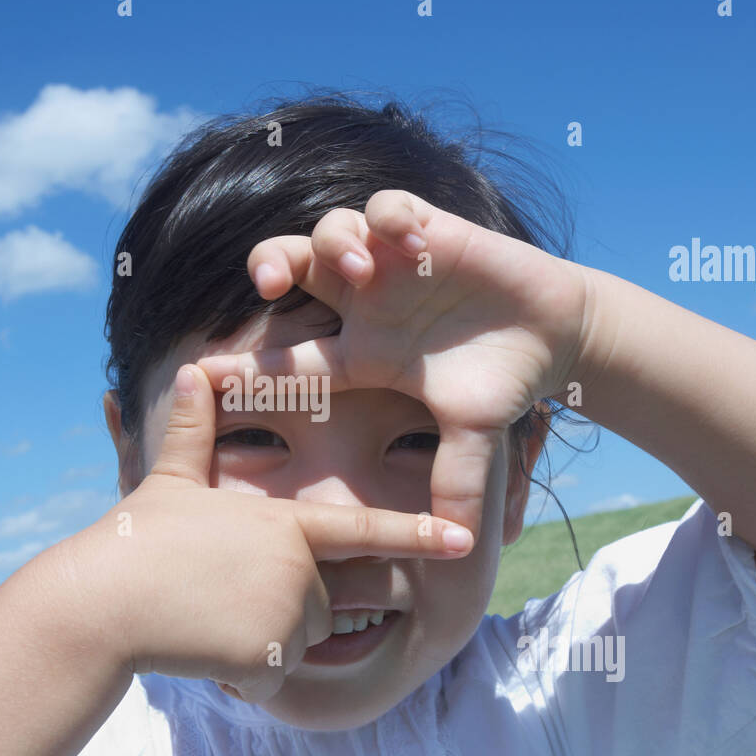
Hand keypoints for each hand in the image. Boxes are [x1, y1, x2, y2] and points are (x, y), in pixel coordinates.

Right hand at [86, 364, 474, 703]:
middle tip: (224, 593)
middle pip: (324, 599)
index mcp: (285, 523)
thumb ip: (196, 433)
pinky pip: (273, 675)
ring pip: (298, 639)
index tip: (465, 538)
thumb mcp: (169, 482)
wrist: (102, 605)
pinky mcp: (268, 659)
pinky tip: (205, 647)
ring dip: (262, 638)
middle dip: (285, 604)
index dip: (416, 534)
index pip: (364, 528)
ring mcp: (285, 615)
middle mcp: (297, 568)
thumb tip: (196, 371)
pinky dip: (243, 671)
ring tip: (209, 616)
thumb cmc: (134, 540)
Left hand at [193, 189, 593, 539]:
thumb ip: (457, 481)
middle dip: (270, 266)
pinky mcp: (427, 230)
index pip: (289, 362)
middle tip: (271, 284)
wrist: (552, 333)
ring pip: (331, 231)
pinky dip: (389, 217)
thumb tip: (457, 546)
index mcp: (359, 354)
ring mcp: (392, 264)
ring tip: (362, 270)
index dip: (246, 368)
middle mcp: (363, 304)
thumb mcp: (473, 432)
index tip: (204, 373)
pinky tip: (410, 240)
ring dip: (335, 244)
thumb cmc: (502, 380)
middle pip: (290, 269)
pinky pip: (388, 208)